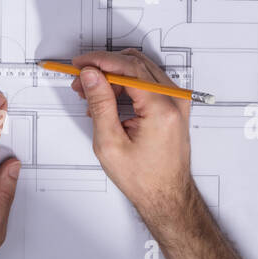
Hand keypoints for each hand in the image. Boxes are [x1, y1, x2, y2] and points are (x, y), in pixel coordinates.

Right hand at [70, 50, 193, 224]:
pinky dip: (126, 83)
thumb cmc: (143, 178)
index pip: (127, 67)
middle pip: (134, 64)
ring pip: (140, 69)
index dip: (99, 61)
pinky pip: (148, 81)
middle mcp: (174, 100)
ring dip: (113, 75)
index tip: (80, 64)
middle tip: (81, 81)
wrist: (167, 196)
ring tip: (91, 93)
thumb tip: (91, 75)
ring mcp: (177, 101)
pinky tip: (108, 97)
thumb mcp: (110, 143)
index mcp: (161, 109)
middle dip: (103, 68)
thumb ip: (100, 103)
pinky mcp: (174, 104)